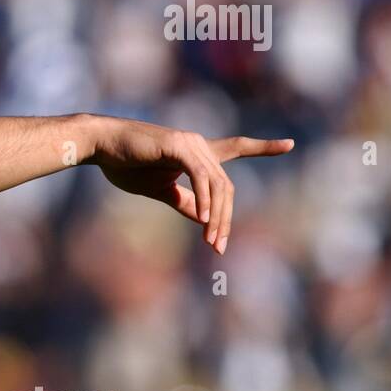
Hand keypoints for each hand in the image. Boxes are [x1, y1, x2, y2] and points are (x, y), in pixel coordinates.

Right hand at [86, 116, 294, 255]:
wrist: (102, 147)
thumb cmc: (125, 164)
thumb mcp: (157, 189)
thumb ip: (183, 201)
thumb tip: (203, 218)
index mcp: (196, 153)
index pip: (235, 147)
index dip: (262, 148)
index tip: (289, 144)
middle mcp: (199, 145)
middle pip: (226, 186)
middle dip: (226, 219)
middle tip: (218, 247)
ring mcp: (191, 144)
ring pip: (218, 185)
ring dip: (217, 217)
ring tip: (211, 241)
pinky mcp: (179, 147)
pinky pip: (201, 177)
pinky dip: (205, 199)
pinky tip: (203, 219)